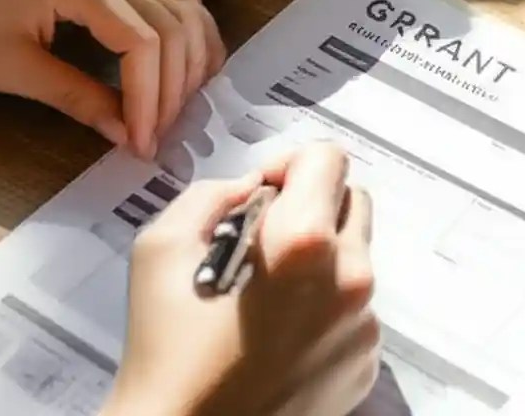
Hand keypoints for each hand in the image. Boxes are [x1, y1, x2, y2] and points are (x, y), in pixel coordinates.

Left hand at [0, 0, 224, 157]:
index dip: (152, 98)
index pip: (143, 41)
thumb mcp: (11, 72)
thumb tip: (127, 134)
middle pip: (170, 13)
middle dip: (178, 77)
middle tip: (164, 124)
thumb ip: (78, 98)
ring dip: (191, 30)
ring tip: (190, 79)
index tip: (144, 142)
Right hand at [105, 143, 379, 415]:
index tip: (262, 193)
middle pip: (352, 202)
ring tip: (261, 294)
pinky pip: (353, 310)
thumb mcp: (160, 248)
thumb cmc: (166, 356)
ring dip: (316, 259)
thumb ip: (210, 195)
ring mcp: (363, 330)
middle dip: (309, 206)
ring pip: (354, 258)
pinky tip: (275, 331)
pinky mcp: (365, 365)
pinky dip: (322, 306)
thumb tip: (249, 191)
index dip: (290, 164)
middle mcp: (351, 284)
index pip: (329, 159)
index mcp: (305, 247)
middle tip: (258, 238)